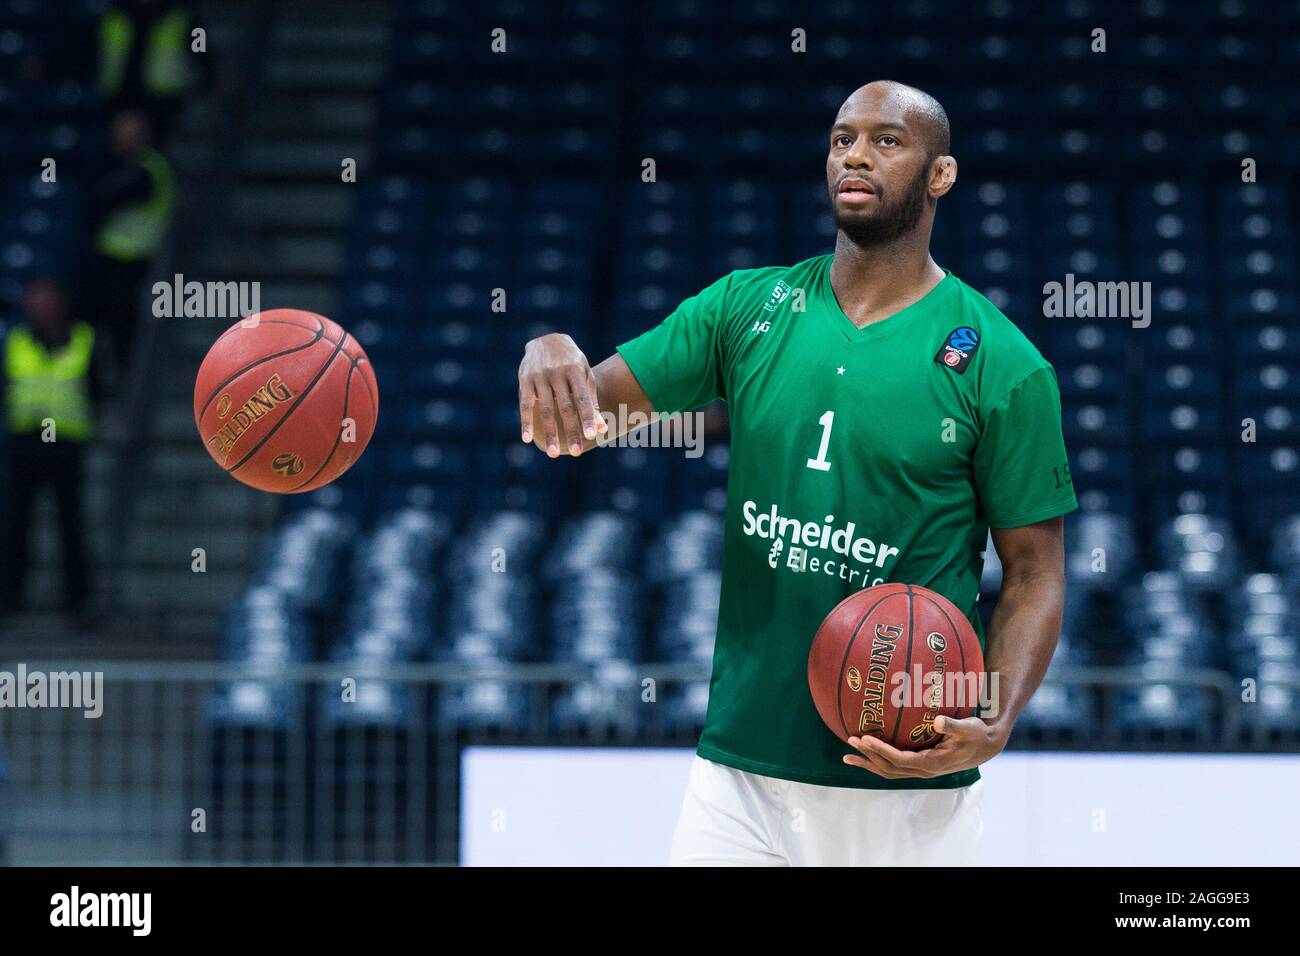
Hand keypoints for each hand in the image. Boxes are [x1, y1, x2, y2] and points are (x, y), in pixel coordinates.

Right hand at [517, 333, 606, 456]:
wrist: (547, 339)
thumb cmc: (572, 363)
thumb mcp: (584, 375)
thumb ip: (591, 400)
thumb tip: (601, 428)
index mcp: (575, 370)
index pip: (582, 398)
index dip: (587, 417)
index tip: (592, 435)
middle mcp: (557, 373)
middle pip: (565, 407)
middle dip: (571, 430)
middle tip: (577, 452)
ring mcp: (540, 376)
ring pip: (546, 409)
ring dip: (550, 433)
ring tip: (554, 453)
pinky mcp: (525, 379)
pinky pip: (525, 404)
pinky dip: (526, 422)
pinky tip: (527, 439)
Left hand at [842, 715, 1007, 778]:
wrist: (985, 747)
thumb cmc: (976, 734)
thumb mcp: (969, 728)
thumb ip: (953, 726)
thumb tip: (938, 721)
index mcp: (933, 764)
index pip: (900, 760)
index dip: (882, 751)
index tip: (866, 739)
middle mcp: (923, 771)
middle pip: (889, 768)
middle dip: (868, 756)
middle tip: (850, 741)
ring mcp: (920, 770)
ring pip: (889, 770)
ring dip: (869, 762)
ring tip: (848, 755)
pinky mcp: (919, 765)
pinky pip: (894, 766)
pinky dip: (878, 760)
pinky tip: (867, 751)